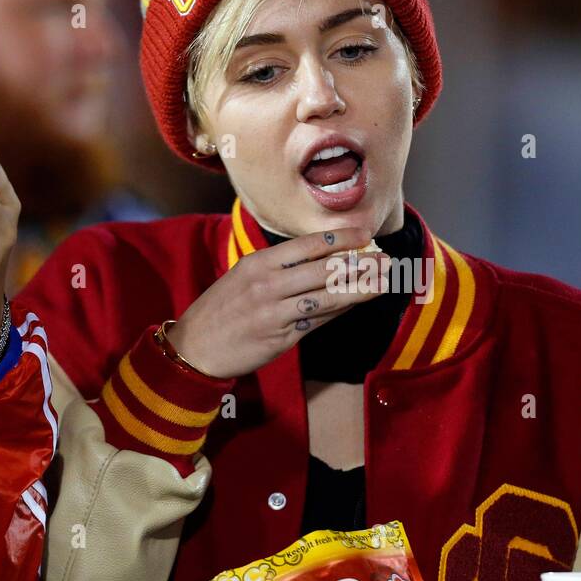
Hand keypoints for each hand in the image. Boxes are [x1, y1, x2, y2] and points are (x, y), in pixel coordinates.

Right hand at [168, 227, 385, 379]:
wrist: (194, 347)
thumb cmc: (223, 309)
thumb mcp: (244, 277)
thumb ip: (280, 268)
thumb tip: (324, 260)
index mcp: (259, 262)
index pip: (308, 244)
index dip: (340, 238)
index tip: (365, 233)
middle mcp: (268, 283)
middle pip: (324, 269)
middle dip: (359, 263)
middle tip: (385, 258)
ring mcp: (275, 311)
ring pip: (327, 296)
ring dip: (359, 288)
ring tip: (382, 280)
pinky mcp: (281, 337)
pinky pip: (318, 320)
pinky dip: (340, 310)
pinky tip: (358, 303)